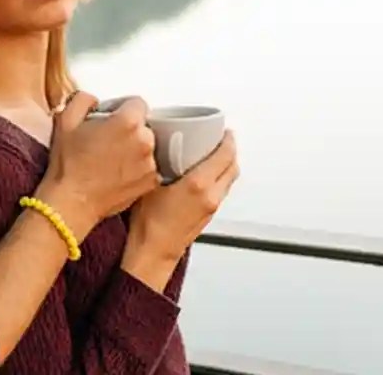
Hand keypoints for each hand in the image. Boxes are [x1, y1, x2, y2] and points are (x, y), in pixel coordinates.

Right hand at [36, 92, 160, 238]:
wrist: (71, 202)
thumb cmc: (68, 165)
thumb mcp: (65, 120)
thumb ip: (84, 99)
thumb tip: (94, 99)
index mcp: (128, 121)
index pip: (137, 103)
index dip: (122, 109)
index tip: (112, 118)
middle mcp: (144, 141)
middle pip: (144, 125)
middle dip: (129, 129)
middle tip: (108, 141)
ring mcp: (150, 163)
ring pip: (147, 146)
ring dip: (135, 149)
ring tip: (111, 160)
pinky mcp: (151, 182)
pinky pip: (149, 166)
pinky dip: (138, 168)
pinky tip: (118, 173)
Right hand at [122, 130, 239, 285]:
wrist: (153, 253)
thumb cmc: (149, 225)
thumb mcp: (150, 183)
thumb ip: (158, 161)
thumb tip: (158, 144)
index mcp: (199, 184)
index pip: (226, 155)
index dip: (228, 139)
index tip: (225, 130)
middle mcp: (211, 195)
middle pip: (233, 167)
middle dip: (230, 150)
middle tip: (221, 139)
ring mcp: (211, 207)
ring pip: (229, 180)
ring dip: (226, 165)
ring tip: (213, 155)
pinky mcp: (208, 216)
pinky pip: (221, 191)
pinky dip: (220, 178)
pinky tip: (204, 176)